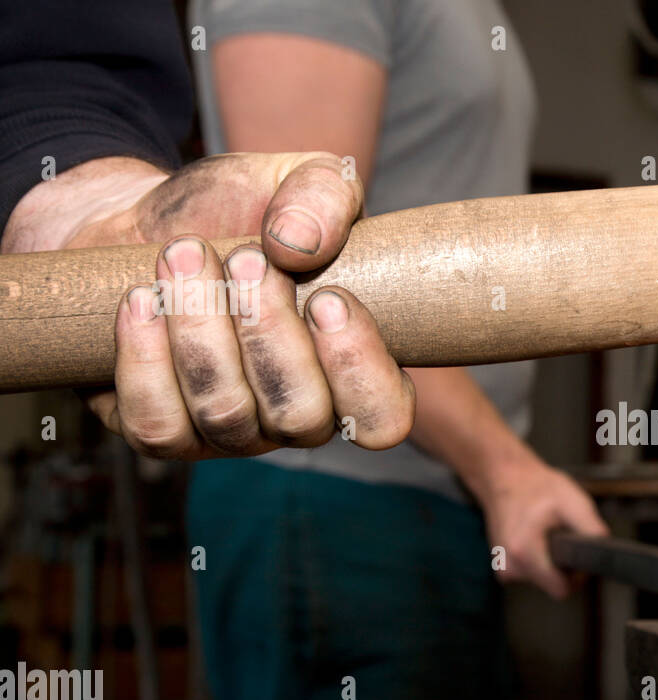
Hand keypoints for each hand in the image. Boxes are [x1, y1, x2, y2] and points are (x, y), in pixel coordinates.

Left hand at [3, 152, 413, 458]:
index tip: (326, 298)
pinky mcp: (163, 430)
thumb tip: (299, 242)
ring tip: (183, 255)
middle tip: (247, 260)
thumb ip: (323, 193)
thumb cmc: (239, 209)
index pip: (382, 417)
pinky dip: (146, 358)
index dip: (358, 370)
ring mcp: (230, 432)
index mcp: (350, 370)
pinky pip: (157, 423)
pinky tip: (141, 300)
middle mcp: (297, 415)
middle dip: (268, 334)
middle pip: (300, 417)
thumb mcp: (296, 176)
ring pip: (225, 414)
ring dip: (200, 329)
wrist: (145, 221)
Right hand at [479, 454, 608, 598]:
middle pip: (553, 586)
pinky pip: (532, 573)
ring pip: (543, 580)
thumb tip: (605, 554)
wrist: (506, 478)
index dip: (577, 576)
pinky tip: (535, 536)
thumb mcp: (574, 502)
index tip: (577, 554)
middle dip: (564, 566)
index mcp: (525, 553)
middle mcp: (509, 566)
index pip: (561, 590)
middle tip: (562, 536)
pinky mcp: (503, 566)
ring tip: (546, 531)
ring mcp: (503, 568)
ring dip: (550, 561)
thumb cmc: (538, 488)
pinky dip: (539, 559)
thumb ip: (592, 531)